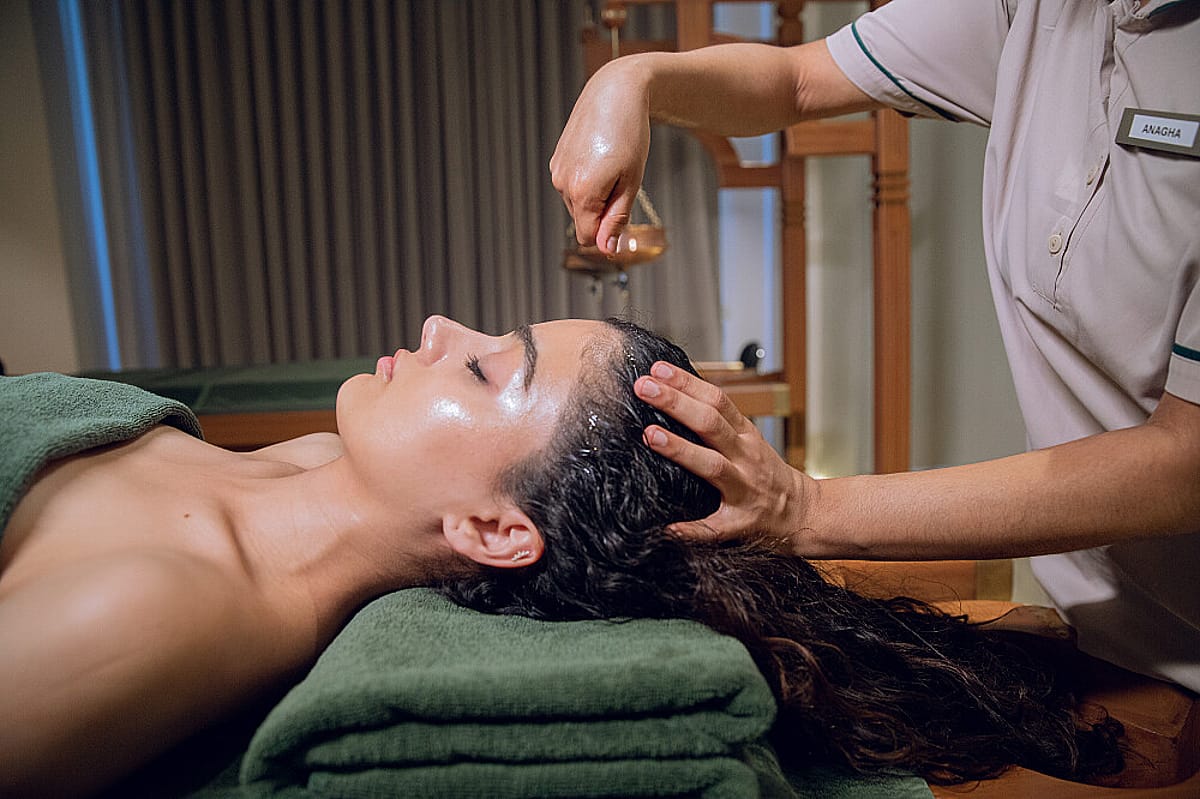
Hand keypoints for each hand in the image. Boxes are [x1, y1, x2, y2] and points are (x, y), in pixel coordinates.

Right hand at [550, 58, 650, 255]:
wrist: (615, 91)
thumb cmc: (630, 134)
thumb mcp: (632, 181)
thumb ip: (617, 218)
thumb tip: (606, 249)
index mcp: (582, 191)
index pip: (588, 238)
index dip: (607, 233)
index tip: (623, 211)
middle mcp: (563, 183)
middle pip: (583, 221)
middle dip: (602, 211)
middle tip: (622, 180)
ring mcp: (557, 170)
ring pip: (577, 204)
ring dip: (595, 195)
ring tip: (611, 164)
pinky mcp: (556, 159)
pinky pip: (571, 186)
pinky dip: (586, 180)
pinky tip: (599, 156)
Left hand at [634, 362, 814, 546]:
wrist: (803, 512)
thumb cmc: (765, 473)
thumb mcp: (747, 439)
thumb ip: (717, 422)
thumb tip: (672, 395)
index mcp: (745, 435)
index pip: (717, 401)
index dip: (687, 383)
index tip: (658, 369)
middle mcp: (745, 458)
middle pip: (711, 425)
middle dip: (676, 404)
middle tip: (644, 388)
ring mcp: (744, 490)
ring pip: (712, 466)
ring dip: (681, 450)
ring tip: (650, 435)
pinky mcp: (739, 523)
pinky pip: (712, 528)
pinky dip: (690, 529)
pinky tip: (667, 527)